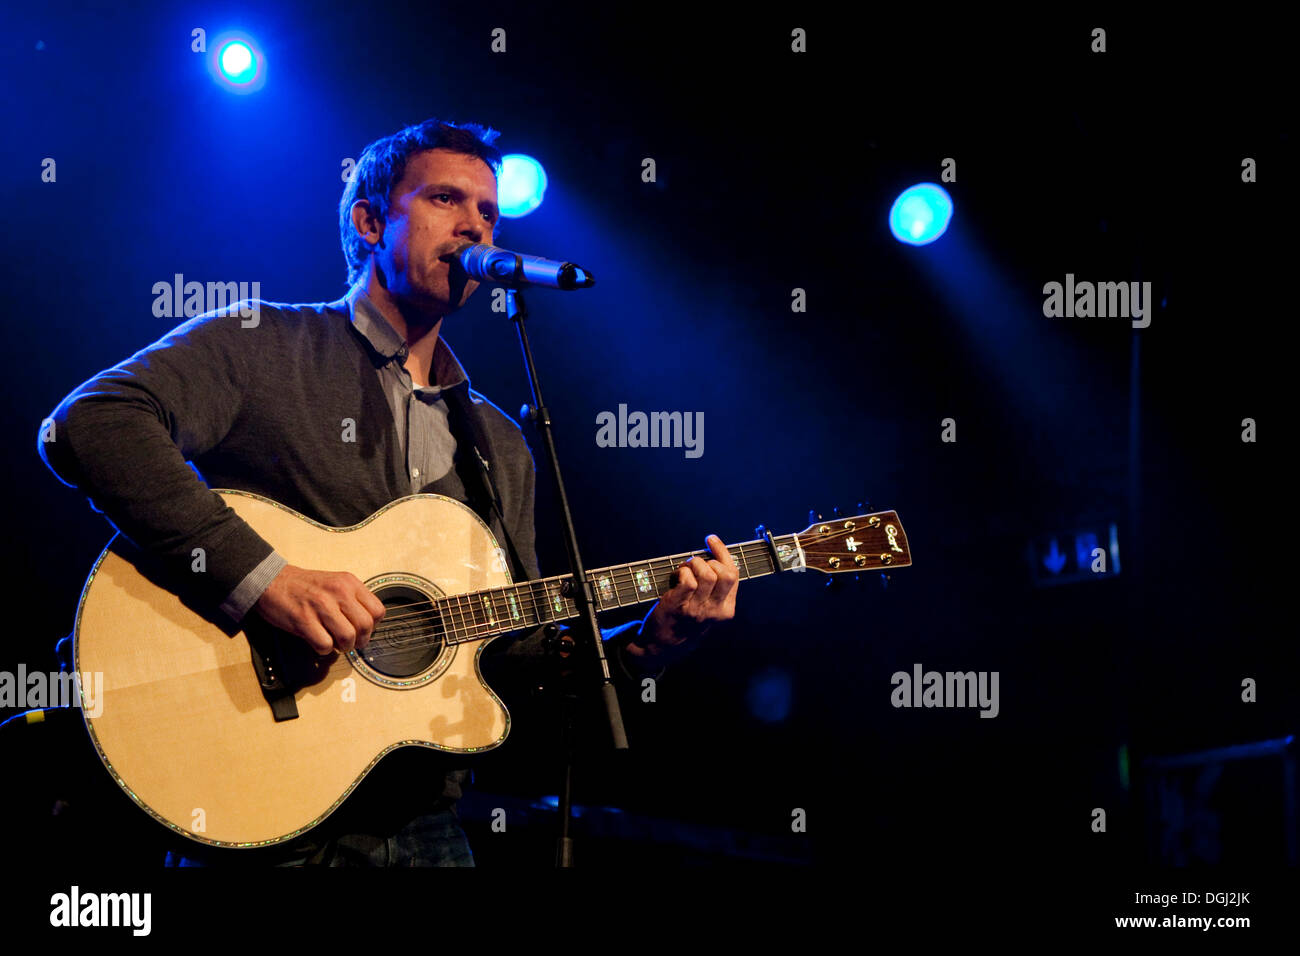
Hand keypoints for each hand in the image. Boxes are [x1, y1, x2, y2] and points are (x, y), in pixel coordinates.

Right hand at [253, 565, 385, 655]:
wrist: (272, 581)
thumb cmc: (304, 586)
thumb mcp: (335, 582)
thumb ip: (353, 599)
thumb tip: (367, 625)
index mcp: (349, 583)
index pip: (378, 611)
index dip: (373, 626)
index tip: (363, 631)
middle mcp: (338, 592)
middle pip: (366, 626)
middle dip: (360, 641)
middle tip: (351, 643)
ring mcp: (321, 606)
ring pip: (348, 637)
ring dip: (343, 647)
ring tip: (335, 644)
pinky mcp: (304, 620)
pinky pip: (325, 644)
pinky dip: (324, 649)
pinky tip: (318, 642)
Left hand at [628, 534, 738, 664]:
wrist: (661, 647)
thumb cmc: (684, 623)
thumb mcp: (708, 612)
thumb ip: (715, 591)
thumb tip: (714, 557)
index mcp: (726, 611)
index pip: (733, 575)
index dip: (723, 553)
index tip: (712, 540)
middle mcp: (715, 611)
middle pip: (725, 573)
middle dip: (710, 560)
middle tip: (696, 564)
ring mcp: (697, 609)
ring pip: (706, 573)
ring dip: (693, 565)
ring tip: (683, 570)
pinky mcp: (679, 605)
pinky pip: (687, 579)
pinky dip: (681, 572)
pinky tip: (675, 577)